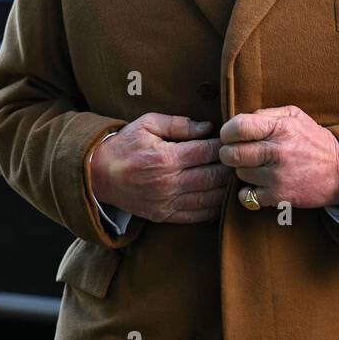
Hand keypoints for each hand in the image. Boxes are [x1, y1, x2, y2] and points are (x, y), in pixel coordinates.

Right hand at [89, 113, 228, 223]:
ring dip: (227, 188)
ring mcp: (168, 202)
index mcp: (166, 158)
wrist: (97, 176)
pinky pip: (199, 215)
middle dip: (230, 167)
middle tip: (241, 159)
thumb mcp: (147, 124)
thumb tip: (207, 127)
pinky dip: (215, 207)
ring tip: (236, 177)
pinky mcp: (165, 215)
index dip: (224, 146)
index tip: (232, 141)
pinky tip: (223, 197)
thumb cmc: (124, 146)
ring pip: (210, 198)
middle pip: (213, 176)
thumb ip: (178, 123)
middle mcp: (169, 183)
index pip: (207, 151)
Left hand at [218, 105, 338, 209]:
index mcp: (281, 128)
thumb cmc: (313, 141)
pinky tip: (257, 185)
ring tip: (255, 166)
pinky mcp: (279, 197)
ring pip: (239, 174)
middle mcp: (278, 151)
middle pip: (232, 153)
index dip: (227, 132)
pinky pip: (246, 197)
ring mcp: (278, 176)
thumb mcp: (295, 116)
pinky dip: (247, 192)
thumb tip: (240, 120)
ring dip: (242, 170)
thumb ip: (267, 114)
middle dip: (228, 153)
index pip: (238, 127)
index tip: (230, 135)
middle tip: (235, 153)